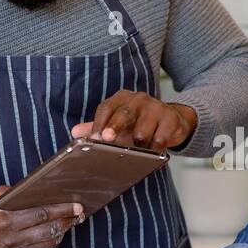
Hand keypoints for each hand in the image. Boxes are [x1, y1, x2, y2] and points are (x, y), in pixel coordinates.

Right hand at [0, 185, 82, 247]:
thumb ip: (17, 193)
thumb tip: (43, 188)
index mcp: (5, 219)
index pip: (40, 214)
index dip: (61, 210)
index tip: (76, 205)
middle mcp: (10, 237)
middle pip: (48, 230)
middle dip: (67, 221)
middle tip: (80, 213)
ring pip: (48, 243)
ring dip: (63, 232)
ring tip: (72, 222)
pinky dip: (54, 243)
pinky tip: (59, 233)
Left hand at [70, 90, 195, 148]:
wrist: (172, 120)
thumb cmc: (140, 122)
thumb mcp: (118, 123)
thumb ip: (98, 126)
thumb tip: (75, 132)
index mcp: (122, 98)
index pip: (106, 108)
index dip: (99, 123)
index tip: (94, 138)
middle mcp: (138, 99)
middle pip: (124, 114)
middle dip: (115, 127)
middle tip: (107, 138)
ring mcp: (156, 107)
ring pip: (142, 131)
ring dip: (139, 145)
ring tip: (140, 149)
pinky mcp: (171, 118)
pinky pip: (159, 139)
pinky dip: (154, 148)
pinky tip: (155, 148)